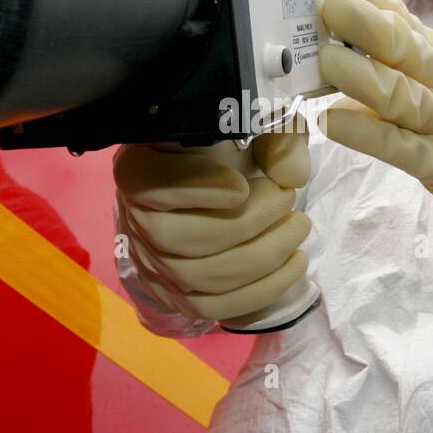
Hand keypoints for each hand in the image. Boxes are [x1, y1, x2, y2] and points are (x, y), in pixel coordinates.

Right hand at [114, 125, 310, 319]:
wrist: (211, 182)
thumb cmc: (222, 148)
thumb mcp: (247, 126)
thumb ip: (273, 138)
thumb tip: (292, 172)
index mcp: (138, 170)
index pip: (152, 186)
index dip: (197, 190)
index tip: (242, 184)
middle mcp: (135, 220)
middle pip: (179, 239)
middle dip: (247, 223)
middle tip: (287, 198)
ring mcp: (152, 264)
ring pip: (198, 277)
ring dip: (261, 256)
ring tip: (297, 227)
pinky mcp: (176, 295)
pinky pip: (213, 307)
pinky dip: (261, 290)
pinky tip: (294, 263)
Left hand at [316, 0, 432, 281]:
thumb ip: (397, 71)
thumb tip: (335, 51)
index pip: (402, 21)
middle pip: (404, 48)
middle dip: (365, 23)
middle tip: (329, 3)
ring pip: (401, 95)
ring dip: (362, 74)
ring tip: (325, 58)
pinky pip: (402, 147)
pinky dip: (367, 134)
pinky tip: (334, 122)